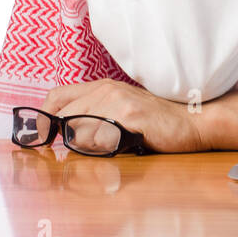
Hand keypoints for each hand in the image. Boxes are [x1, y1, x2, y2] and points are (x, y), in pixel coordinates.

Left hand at [41, 79, 206, 153]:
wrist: (193, 121)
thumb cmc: (157, 122)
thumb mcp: (122, 110)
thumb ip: (95, 115)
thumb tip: (63, 135)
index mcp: (103, 86)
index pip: (56, 95)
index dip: (43, 117)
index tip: (43, 137)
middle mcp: (107, 89)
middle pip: (63, 116)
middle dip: (64, 138)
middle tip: (80, 150)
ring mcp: (118, 101)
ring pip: (78, 130)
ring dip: (89, 146)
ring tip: (113, 145)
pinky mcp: (129, 116)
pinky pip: (99, 138)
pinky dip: (105, 148)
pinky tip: (123, 145)